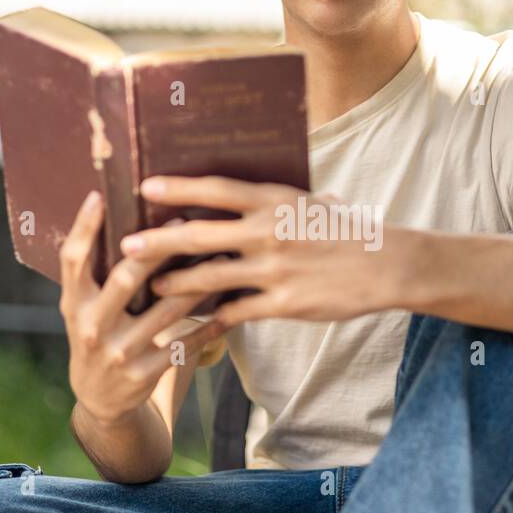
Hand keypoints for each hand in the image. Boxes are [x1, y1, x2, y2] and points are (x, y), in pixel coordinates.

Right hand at [59, 190, 224, 425]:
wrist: (99, 399)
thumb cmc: (98, 335)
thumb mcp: (84, 307)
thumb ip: (96, 272)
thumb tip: (126, 217)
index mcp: (74, 303)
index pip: (72, 259)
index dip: (83, 227)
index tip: (99, 195)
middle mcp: (91, 327)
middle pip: (124, 279)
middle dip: (157, 248)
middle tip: (184, 221)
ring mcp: (118, 352)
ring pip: (165, 309)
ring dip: (197, 281)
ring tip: (221, 258)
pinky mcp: (144, 373)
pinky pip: (185, 342)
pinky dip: (210, 324)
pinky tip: (232, 306)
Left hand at [119, 175, 415, 328]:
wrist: (386, 265)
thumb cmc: (347, 231)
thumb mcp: (309, 205)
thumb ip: (273, 203)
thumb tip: (241, 194)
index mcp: (275, 201)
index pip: (216, 190)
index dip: (178, 188)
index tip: (145, 187)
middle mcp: (269, 232)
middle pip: (200, 235)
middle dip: (158, 242)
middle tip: (126, 246)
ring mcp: (275, 270)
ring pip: (210, 277)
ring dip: (175, 285)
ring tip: (151, 290)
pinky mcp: (284, 304)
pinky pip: (236, 312)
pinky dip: (212, 318)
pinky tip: (195, 324)